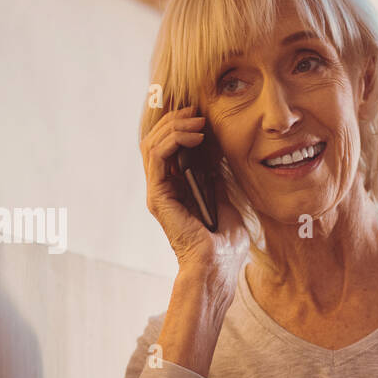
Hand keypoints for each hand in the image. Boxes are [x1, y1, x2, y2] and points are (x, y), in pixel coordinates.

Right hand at [141, 104, 246, 284]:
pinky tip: (194, 134)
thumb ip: (215, 180)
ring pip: (152, 143)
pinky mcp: (157, 195)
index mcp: (177, 190)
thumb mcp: (224, 202)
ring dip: (174, 125)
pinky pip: (157, 156)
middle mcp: (163, 189)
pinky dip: (173, 139)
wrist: (218, 267)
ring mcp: (158, 192)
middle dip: (176, 120)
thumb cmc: (224, 245)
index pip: (168, 148)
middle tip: (197, 111)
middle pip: (157, 141)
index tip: (202, 114)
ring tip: (197, 119)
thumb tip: (216, 156)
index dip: (180, 126)